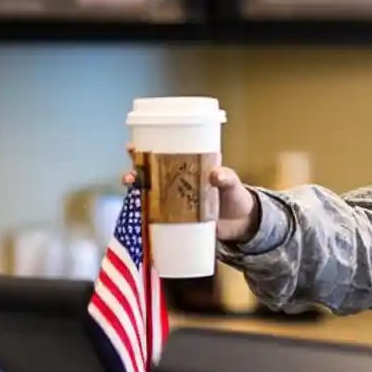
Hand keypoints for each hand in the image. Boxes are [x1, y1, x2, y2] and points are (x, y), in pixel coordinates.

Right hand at [122, 145, 259, 242]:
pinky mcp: (177, 219)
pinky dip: (146, 215)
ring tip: (131, 188)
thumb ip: (226, 177)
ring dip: (136, 190)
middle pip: (148, 172)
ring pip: (149, 192)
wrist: (241, 224)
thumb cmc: (236, 197)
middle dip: (134, 170)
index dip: (144, 148)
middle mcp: (176, 181)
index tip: (131, 147)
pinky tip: (138, 215)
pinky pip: (157, 215)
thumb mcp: (232, 183)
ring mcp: (175, 201)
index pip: (162, 153)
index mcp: (188, 166)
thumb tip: (215, 173)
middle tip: (130, 173)